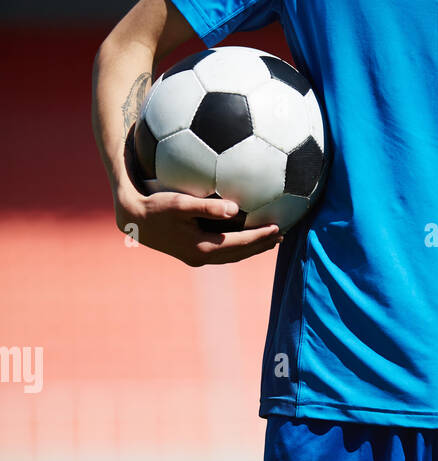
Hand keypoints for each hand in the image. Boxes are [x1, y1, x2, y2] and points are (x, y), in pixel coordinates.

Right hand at [114, 187, 281, 266]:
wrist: (132, 219)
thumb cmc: (154, 206)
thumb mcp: (180, 203)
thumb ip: (207, 208)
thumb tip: (235, 208)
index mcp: (201, 247)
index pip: (239, 244)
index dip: (260, 237)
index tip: (278, 228)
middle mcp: (201, 257)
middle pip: (239, 253)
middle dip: (261, 246)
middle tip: (282, 236)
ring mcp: (196, 257)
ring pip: (232, 255)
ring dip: (251, 248)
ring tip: (269, 239)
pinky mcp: (191, 252)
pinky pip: (222, 251)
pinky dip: (237, 245)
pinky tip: (244, 235)